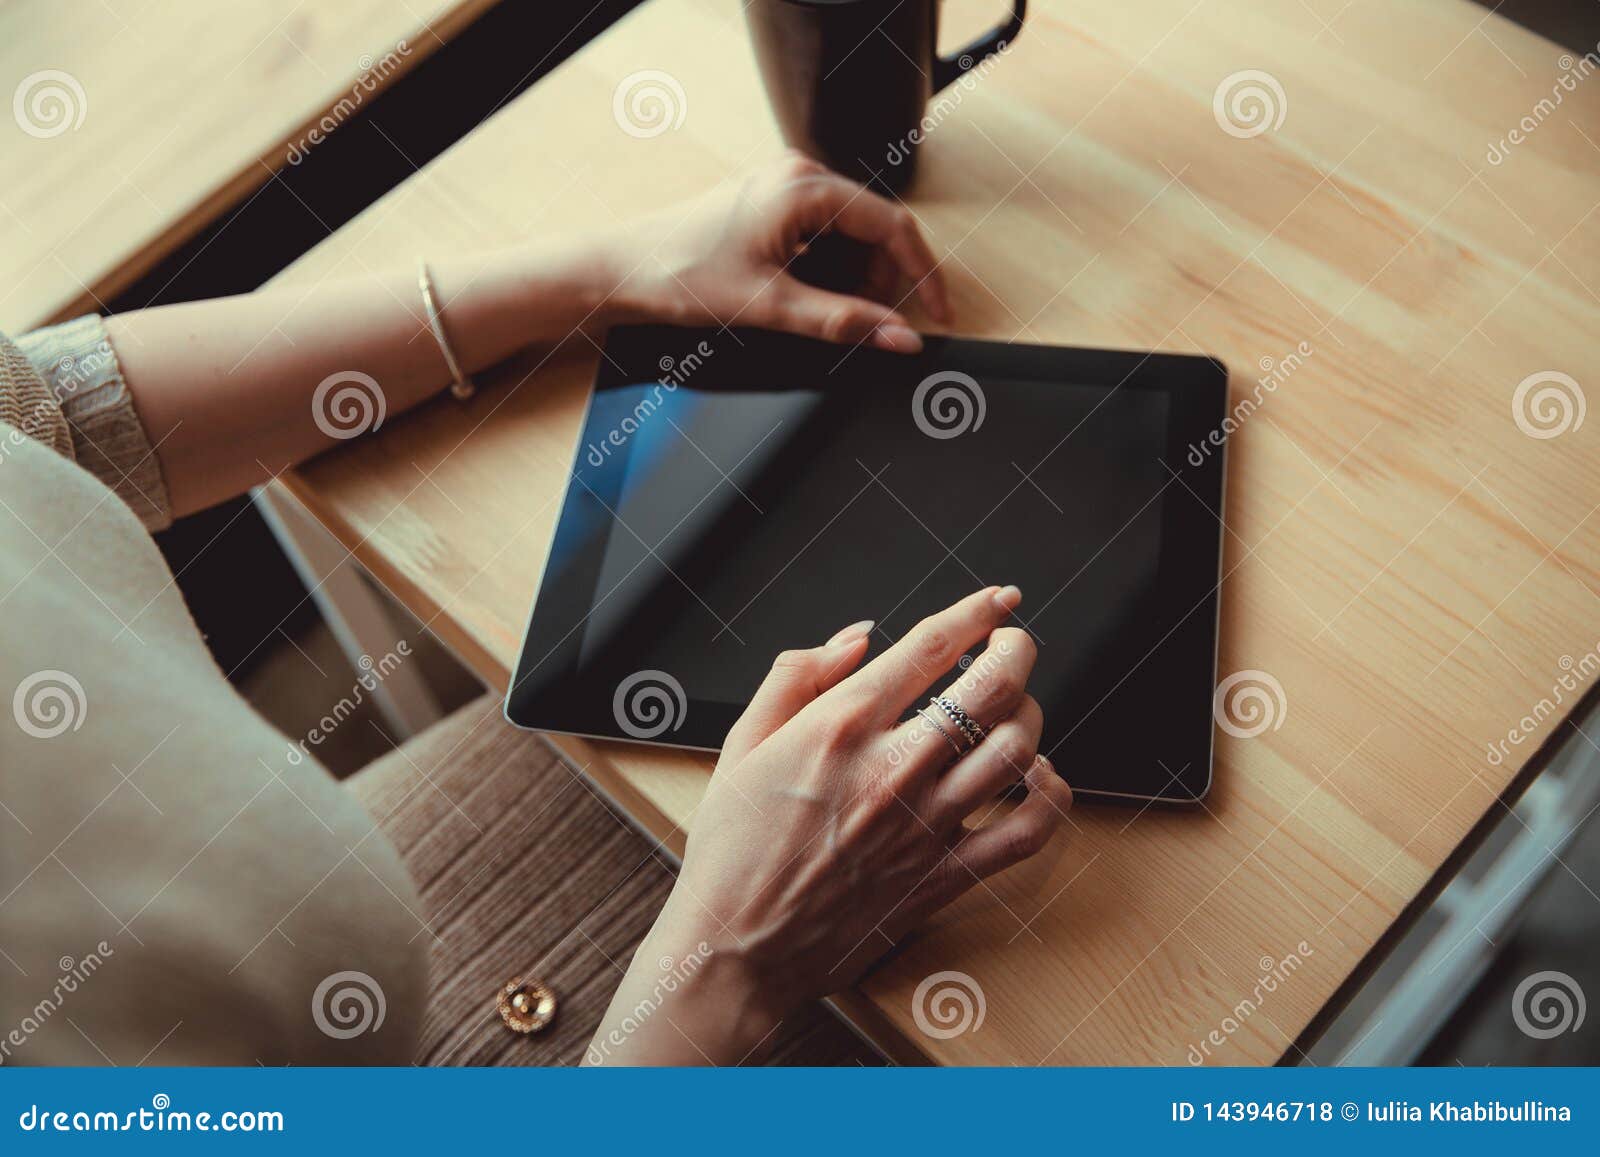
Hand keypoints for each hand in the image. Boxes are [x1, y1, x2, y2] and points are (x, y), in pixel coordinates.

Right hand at [585, 587, 1072, 1064]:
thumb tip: (855, 639)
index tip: (998, 600)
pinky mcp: (943, 876)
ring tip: (1015, 708)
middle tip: (1015, 642)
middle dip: (1017, 648)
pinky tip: (1039, 779)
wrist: (734, 948)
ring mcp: (926, 825)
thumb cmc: (731, 851)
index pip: (930, 646)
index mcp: (840, 727)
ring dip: (1029, 715)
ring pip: (1016, 748)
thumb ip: (796, 676)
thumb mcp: (741, 743)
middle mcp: (892, 769)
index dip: (977, 611)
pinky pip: (1026, 832)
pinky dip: (1049, 798)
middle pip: (992, 686)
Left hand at [607, 151, 950, 353]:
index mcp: (804, 187)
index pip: (892, 226)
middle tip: (889, 328)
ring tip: (847, 319)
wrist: (621, 270)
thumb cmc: (680, 275)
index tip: (938, 316)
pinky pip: (826, 235)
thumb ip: (843, 323)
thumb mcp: (771, 307)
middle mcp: (798, 176)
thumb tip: (899, 337)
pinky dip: (836, 271)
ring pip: (853, 234)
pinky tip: (820, 301)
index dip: (924, 275)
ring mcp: (784, 187)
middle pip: (877, 228)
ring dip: (863, 279)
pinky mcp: (772, 205)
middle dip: (892, 281)